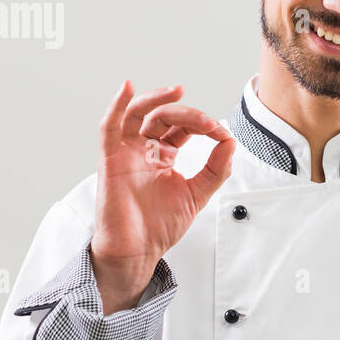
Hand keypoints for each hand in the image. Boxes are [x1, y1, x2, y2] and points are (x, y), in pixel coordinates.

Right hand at [90, 80, 235, 310]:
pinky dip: (116, 105)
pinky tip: (128, 88)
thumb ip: (215, 169)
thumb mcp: (197, 194)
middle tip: (208, 124)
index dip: (202, 125)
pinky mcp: (110, 160)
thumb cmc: (160, 226)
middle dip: (189, 115)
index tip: (221, 133)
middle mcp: (143, 149)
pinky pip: (109, 127)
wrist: (138, 251)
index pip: (182, 128)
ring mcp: (125, 153)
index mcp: (163, 155)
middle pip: (164, 117)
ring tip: (177, 92)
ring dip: (157, 100)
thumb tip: (230, 142)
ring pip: (138, 114)